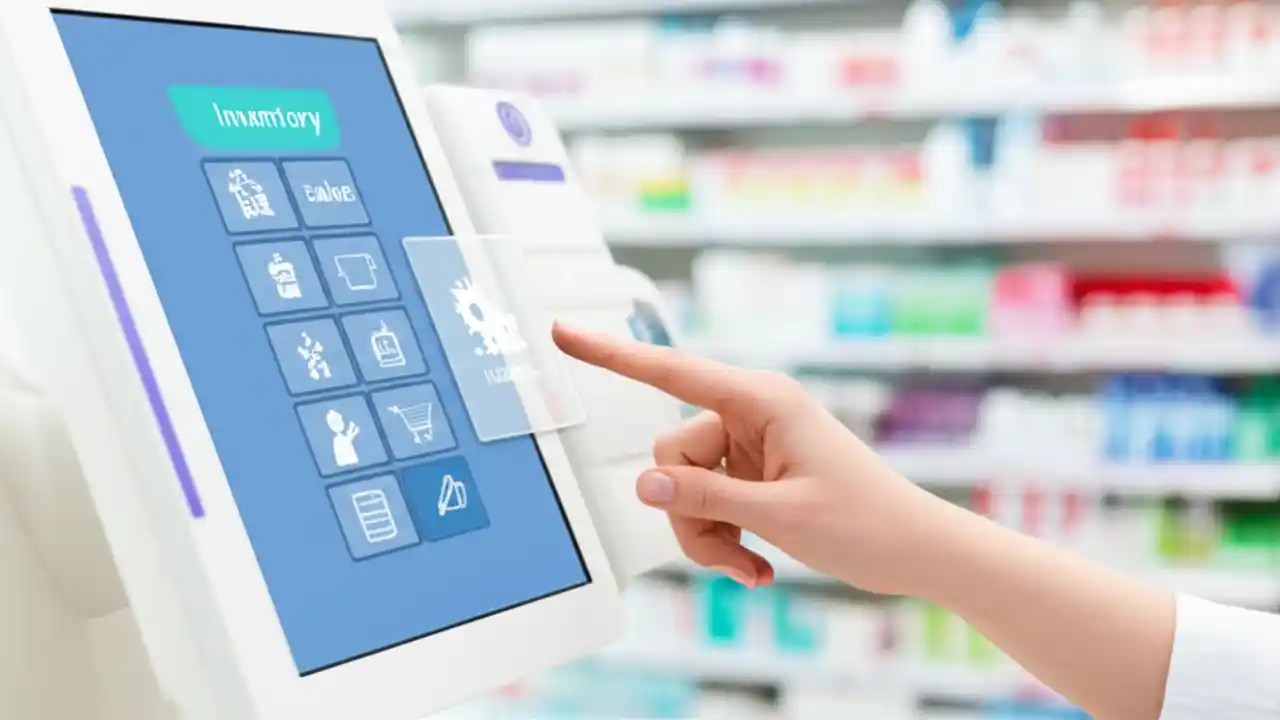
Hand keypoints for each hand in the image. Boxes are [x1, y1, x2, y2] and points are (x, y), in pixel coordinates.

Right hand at [553, 324, 955, 594]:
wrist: (913, 550)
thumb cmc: (865, 523)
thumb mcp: (778, 514)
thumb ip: (704, 497)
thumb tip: (643, 483)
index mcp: (761, 399)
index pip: (670, 371)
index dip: (611, 354)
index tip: (563, 331)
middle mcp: (750, 413)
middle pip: (672, 453)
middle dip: (688, 511)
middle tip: (728, 551)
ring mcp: (749, 444)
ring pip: (683, 485)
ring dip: (707, 534)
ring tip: (750, 564)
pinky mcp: (750, 472)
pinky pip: (706, 501)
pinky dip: (722, 537)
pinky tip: (756, 565)